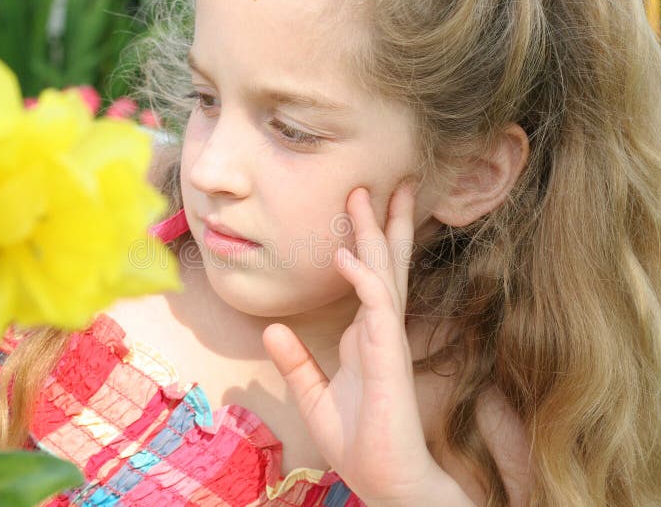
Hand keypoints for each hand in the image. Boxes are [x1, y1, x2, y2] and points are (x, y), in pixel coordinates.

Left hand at [263, 182, 472, 505]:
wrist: (385, 478)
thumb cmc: (359, 441)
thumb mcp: (315, 396)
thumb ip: (297, 363)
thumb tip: (272, 328)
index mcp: (364, 336)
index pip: (370, 278)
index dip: (367, 242)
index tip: (359, 208)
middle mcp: (378, 330)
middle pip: (384, 265)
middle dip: (383, 224)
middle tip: (385, 183)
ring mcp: (386, 340)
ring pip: (384, 274)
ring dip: (376, 235)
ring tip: (367, 196)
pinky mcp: (388, 356)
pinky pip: (377, 306)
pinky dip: (363, 278)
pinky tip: (347, 255)